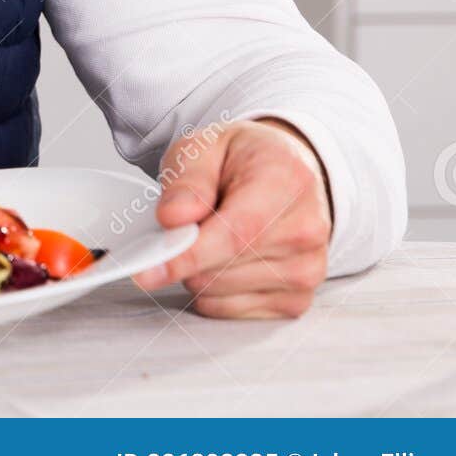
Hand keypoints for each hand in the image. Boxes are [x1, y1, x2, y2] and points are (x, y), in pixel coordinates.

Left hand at [131, 117, 333, 318]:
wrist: (287, 173)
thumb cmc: (245, 159)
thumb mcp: (204, 146)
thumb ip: (187, 180)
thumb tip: (173, 218)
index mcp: (288, 183)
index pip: (236, 233)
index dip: (189, 255)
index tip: (149, 270)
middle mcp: (305, 232)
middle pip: (222, 269)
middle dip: (185, 252)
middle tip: (187, 222)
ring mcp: (306, 271)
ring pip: (218, 294)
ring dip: (197, 270)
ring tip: (213, 233)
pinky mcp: (296, 301)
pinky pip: (228, 310)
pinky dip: (211, 290)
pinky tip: (224, 258)